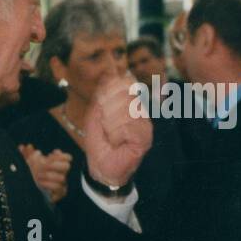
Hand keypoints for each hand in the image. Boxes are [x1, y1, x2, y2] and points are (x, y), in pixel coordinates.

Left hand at [19, 143, 71, 202]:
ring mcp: (61, 184)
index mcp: (57, 165)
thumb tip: (24, 146)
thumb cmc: (32, 175)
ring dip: (49, 175)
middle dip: (54, 165)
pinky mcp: (59, 194)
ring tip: (38, 175)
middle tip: (42, 165)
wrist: (30, 192)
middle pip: (66, 166)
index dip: (60, 156)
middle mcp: (61, 174)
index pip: (67, 158)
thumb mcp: (28, 164)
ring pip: (62, 178)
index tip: (50, 155)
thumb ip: (27, 155)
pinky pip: (59, 189)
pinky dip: (49, 185)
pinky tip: (40, 183)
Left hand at [83, 72, 151, 187]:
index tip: (102, 108)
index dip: (109, 93)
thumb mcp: (95, 114)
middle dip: (108, 112)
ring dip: (111, 125)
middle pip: (125, 96)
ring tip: (111, 136)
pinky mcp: (145, 137)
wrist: (101, 166)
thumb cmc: (99, 140)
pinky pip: (129, 127)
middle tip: (106, 127)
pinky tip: (117, 142)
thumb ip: (102, 94)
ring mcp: (144, 123)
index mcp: (129, 102)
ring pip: (127, 111)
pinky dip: (117, 135)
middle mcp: (140, 110)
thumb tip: (109, 73)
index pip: (125, 83)